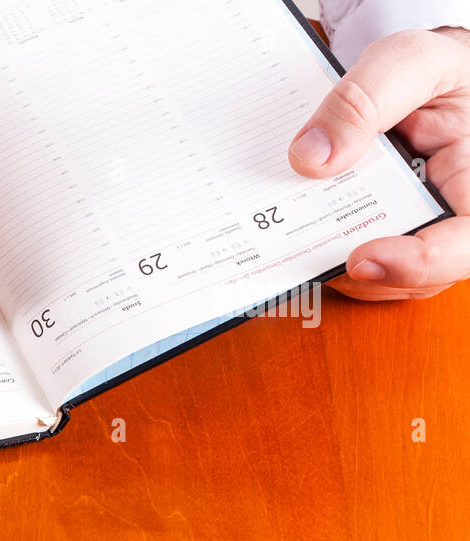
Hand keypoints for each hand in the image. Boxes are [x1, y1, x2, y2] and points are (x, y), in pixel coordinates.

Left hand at [288, 28, 469, 299]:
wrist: (423, 79)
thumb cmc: (434, 71)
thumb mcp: (410, 62)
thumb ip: (365, 101)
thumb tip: (311, 159)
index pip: (465, 243)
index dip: (419, 264)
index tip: (362, 259)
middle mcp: (452, 217)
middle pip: (412, 276)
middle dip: (352, 266)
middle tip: (297, 241)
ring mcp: (418, 233)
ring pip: (375, 277)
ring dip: (326, 258)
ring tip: (289, 225)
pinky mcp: (383, 237)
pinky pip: (349, 263)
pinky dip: (318, 248)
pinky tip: (292, 221)